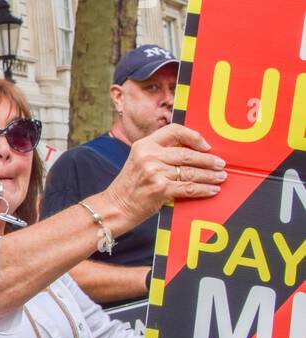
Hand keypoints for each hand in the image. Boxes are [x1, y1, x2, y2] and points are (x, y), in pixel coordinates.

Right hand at [101, 124, 225, 230]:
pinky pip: (189, 188)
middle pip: (187, 154)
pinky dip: (204, 189)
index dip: (193, 136)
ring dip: (210, 176)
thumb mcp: (139, 161)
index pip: (173, 130)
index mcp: (143, 145)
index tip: (206, 145)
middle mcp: (148, 156)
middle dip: (208, 160)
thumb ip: (160, 154)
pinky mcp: (160, 189)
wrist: (115, 207)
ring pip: (191, 172)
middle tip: (221, 164)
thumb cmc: (130, 186)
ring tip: (220, 177)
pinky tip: (212, 190)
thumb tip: (192, 153)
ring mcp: (154, 172)